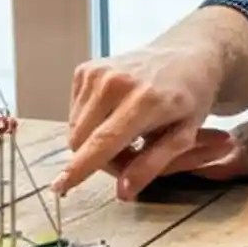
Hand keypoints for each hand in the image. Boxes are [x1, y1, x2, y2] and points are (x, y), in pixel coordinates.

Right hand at [55, 44, 223, 199]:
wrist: (185, 54)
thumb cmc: (190, 99)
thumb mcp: (184, 136)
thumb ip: (153, 164)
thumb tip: (123, 192)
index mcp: (143, 101)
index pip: (102, 142)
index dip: (79, 168)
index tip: (57, 187)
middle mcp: (114, 83)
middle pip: (82, 142)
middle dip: (99, 160)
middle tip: (130, 155)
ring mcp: (96, 72)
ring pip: (75, 130)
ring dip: (93, 143)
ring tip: (126, 134)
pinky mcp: (85, 69)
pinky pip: (74, 113)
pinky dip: (90, 122)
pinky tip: (114, 114)